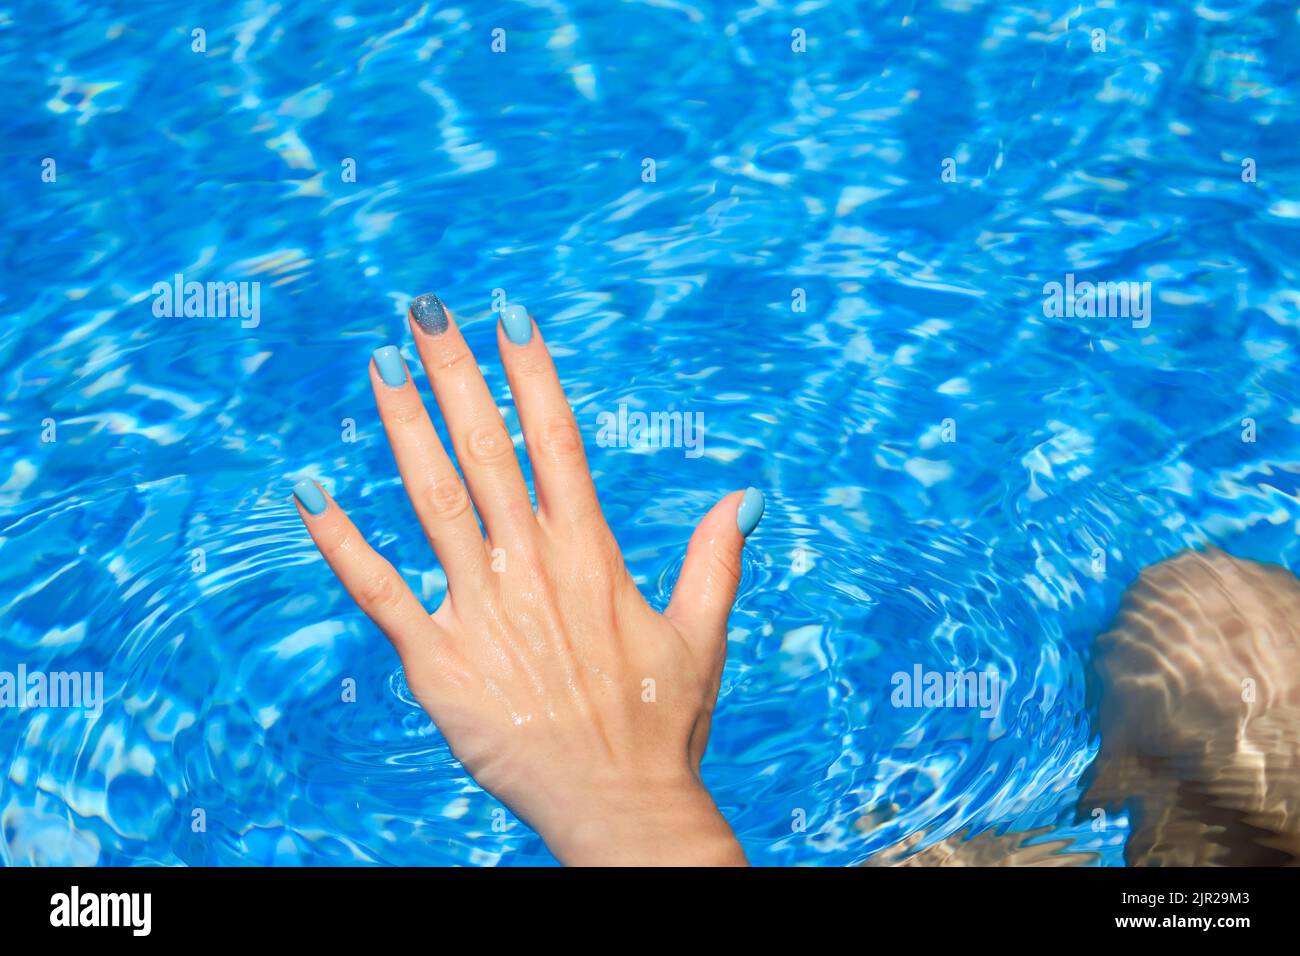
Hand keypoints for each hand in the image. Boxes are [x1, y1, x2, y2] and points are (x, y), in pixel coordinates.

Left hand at [290, 295, 763, 865]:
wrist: (620, 807)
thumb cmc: (663, 724)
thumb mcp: (702, 634)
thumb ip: (716, 559)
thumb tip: (745, 495)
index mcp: (592, 553)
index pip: (556, 440)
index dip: (530, 374)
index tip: (508, 317)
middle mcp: (532, 566)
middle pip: (486, 449)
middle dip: (454, 374)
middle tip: (423, 310)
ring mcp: (480, 609)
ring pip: (431, 499)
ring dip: (403, 428)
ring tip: (381, 366)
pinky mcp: (438, 660)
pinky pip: (379, 589)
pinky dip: (340, 539)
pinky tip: (310, 488)